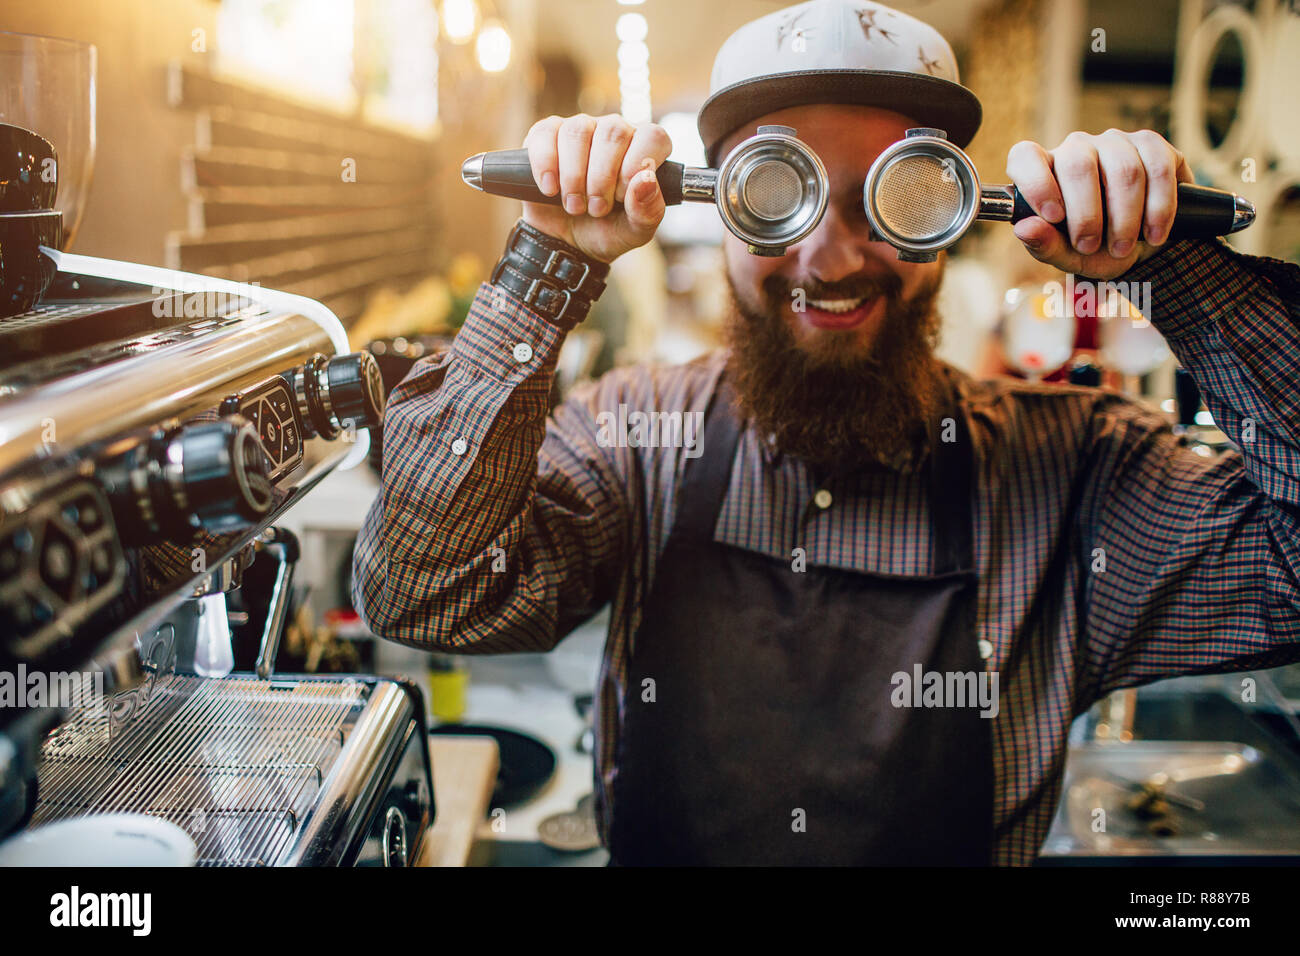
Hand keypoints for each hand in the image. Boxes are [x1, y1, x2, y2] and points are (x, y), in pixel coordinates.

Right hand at [521, 113, 671, 263]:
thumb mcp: (633, 232)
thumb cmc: (605, 231)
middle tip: (596, 209)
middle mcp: (615, 131)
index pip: (652, 137)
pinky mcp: (546, 134)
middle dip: (602, 178)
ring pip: (578, 131)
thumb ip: (647, 210)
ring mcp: (581, 128)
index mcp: (644, 149)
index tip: (621, 196)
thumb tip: (646, 180)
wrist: (564, 242)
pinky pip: (546, 135)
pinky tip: (550, 189)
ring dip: (574, 176)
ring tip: (574, 205)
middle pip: (614, 132)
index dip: (636, 166)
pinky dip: (546, 166)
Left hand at [1006, 129, 1194, 279]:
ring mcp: (1114, 142)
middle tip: (1090, 247)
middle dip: (1086, 215)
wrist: (1140, 249)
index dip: (1036, 183)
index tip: (1053, 217)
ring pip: (1124, 170)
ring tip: (1121, 248)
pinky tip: (1154, 233)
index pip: (1025, 157)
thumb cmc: (1093, 249)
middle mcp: (1076, 149)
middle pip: (1078, 166)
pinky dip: (1159, 208)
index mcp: (1044, 171)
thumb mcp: (1067, 256)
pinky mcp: (1151, 144)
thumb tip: (1024, 229)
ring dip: (1125, 218)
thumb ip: (1044, 244)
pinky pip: (1158, 168)